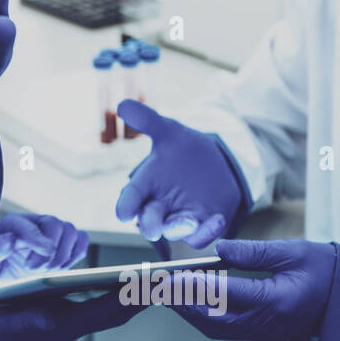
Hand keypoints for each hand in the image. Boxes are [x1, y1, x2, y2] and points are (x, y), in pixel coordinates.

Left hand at [0, 213, 88, 289]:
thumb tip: (10, 240)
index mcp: (12, 225)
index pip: (29, 226)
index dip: (35, 242)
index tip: (32, 265)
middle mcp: (34, 224)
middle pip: (55, 224)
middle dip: (49, 251)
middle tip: (35, 269)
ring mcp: (51, 233)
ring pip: (70, 231)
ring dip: (64, 254)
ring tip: (49, 270)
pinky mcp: (65, 245)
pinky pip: (81, 241)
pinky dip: (76, 254)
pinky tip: (61, 268)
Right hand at [0, 292, 144, 340]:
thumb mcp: (11, 324)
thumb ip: (32, 320)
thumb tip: (55, 316)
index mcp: (61, 326)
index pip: (107, 311)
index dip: (133, 297)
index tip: (157, 284)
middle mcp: (67, 326)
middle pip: (114, 312)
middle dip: (141, 297)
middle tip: (167, 280)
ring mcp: (63, 323)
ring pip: (107, 311)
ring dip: (130, 298)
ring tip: (151, 282)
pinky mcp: (56, 317)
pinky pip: (94, 308)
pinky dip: (112, 298)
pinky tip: (118, 286)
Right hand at [114, 100, 247, 249]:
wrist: (216, 161)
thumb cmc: (184, 149)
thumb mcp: (169, 131)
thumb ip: (147, 120)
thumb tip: (123, 104)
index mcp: (146, 183)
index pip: (130, 198)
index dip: (125, 206)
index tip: (123, 213)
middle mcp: (159, 204)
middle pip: (147, 220)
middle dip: (148, 224)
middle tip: (151, 229)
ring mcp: (180, 216)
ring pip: (173, 230)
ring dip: (177, 229)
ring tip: (188, 220)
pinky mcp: (202, 224)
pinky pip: (201, 236)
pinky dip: (206, 233)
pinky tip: (216, 219)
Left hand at [168, 238, 336, 340]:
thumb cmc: (326, 270)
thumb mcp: (293, 251)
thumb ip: (254, 252)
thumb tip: (219, 248)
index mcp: (278, 301)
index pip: (227, 296)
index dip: (195, 286)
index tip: (171, 276)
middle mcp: (268, 323)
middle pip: (214, 318)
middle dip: (182, 302)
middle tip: (156, 286)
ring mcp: (264, 332)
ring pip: (216, 328)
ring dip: (188, 311)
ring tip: (164, 292)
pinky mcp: (262, 333)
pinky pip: (225, 329)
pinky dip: (202, 316)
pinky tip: (188, 301)